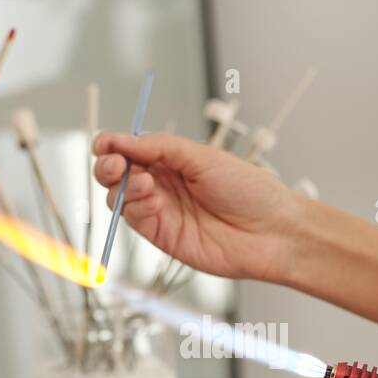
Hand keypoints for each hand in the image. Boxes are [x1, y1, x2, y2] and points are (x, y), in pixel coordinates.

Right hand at [93, 131, 306, 281]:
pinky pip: (135, 220)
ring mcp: (162, 211)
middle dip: (109, 166)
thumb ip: (161, 147)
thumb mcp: (203, 156)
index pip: (131, 150)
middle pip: (118, 174)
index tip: (105, 143)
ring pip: (120, 198)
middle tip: (115, 163)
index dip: (113, 145)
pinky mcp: (163, 237)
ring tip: (142, 181)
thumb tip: (124, 140)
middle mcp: (164, 185)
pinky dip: (133, 206)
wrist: (272, 231)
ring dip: (121, 185)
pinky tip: (149, 196)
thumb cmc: (250, 191)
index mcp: (174, 161)